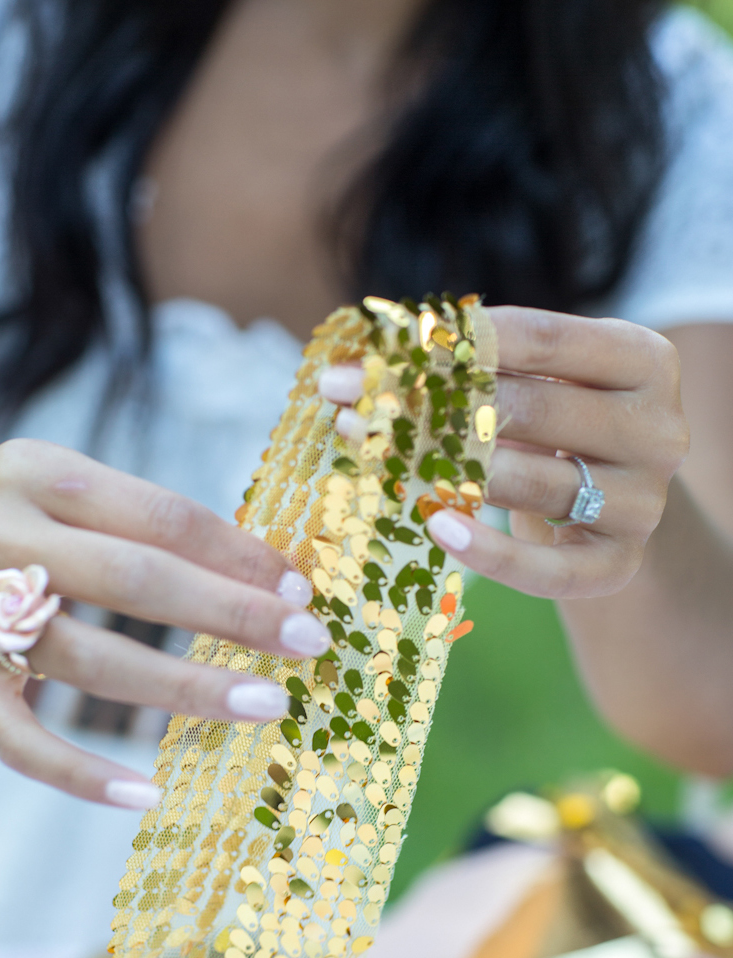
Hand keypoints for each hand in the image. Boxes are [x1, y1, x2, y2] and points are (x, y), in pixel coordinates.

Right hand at [0, 440, 330, 807]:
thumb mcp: (38, 482)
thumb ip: (125, 515)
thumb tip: (251, 570)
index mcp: (35, 476)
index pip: (158, 515)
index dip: (236, 552)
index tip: (297, 586)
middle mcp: (0, 541)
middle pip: (137, 579)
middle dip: (231, 614)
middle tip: (307, 643)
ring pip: (92, 663)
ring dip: (186, 690)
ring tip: (263, 706)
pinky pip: (23, 743)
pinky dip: (84, 774)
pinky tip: (147, 792)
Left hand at [319, 306, 687, 598]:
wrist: (608, 505)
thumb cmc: (550, 426)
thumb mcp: (532, 380)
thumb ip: (474, 362)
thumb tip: (358, 361)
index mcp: (644, 360)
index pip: (542, 339)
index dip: (456, 342)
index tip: (378, 350)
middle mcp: (659, 429)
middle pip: (531, 409)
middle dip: (430, 404)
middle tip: (348, 405)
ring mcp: (643, 501)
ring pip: (532, 483)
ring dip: (440, 471)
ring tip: (367, 455)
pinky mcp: (617, 563)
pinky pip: (546, 567)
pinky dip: (489, 552)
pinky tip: (437, 529)